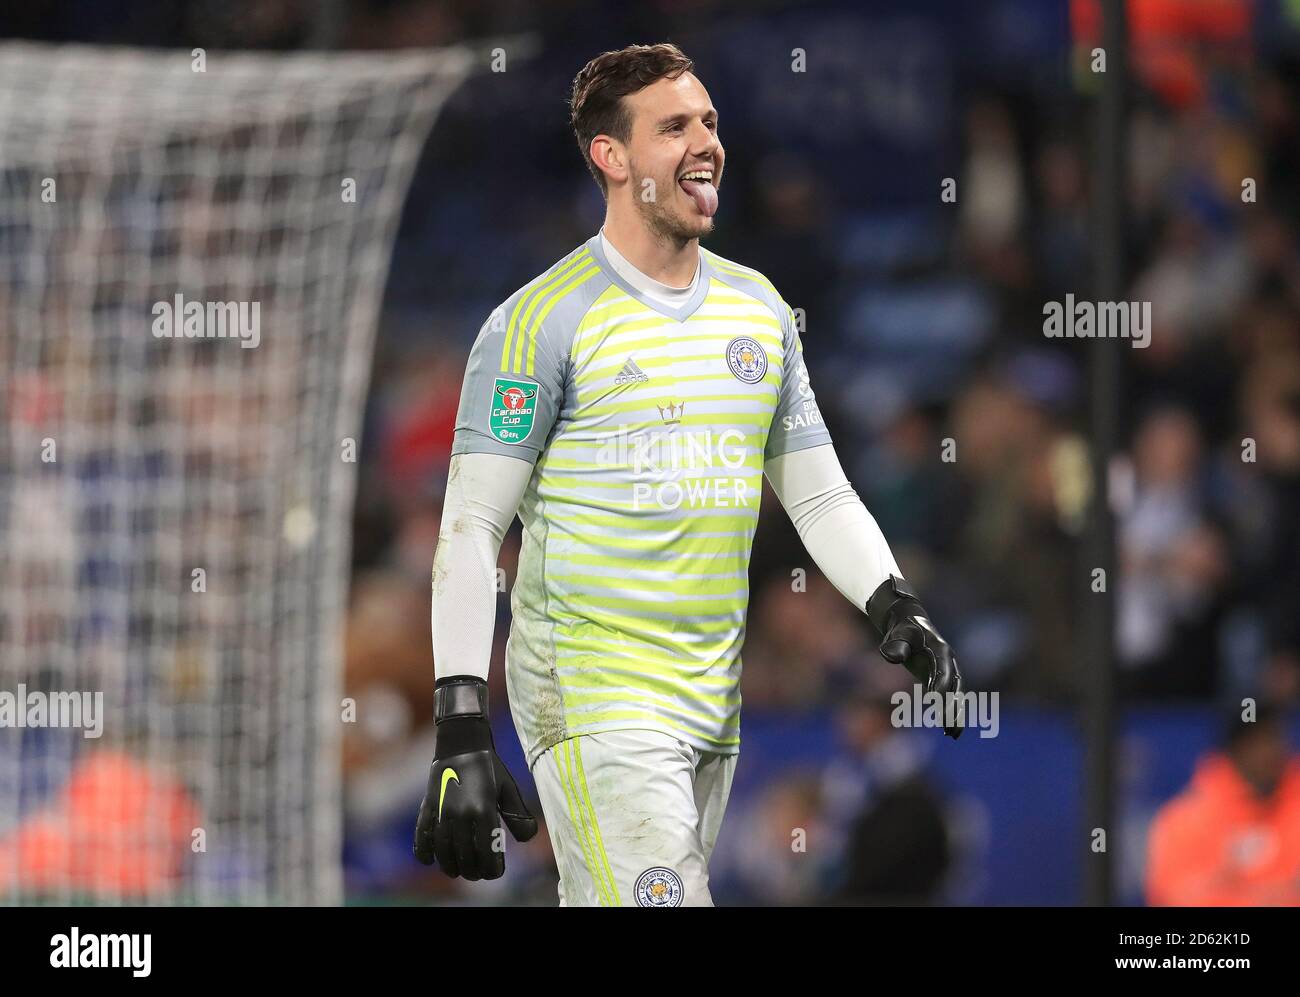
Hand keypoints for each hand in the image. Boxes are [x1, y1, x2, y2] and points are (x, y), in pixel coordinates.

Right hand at [413, 676, 536, 878]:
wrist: (462, 743)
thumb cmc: (491, 768)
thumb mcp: (509, 789)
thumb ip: (519, 815)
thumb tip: (527, 839)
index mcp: (484, 810)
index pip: (487, 853)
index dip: (492, 869)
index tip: (495, 872)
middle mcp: (462, 813)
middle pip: (465, 857)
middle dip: (473, 871)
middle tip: (478, 873)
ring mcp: (442, 811)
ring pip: (443, 851)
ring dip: (451, 866)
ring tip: (458, 870)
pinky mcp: (428, 807)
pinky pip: (422, 836)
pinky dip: (424, 852)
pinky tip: (430, 860)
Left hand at [866, 575, 964, 738]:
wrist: (907, 620)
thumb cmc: (901, 628)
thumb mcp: (897, 633)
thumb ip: (896, 644)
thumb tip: (893, 657)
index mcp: (939, 648)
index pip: (942, 670)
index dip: (939, 685)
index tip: (934, 702)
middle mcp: (948, 660)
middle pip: (954, 685)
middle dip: (952, 705)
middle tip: (948, 725)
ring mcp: (947, 668)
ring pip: (956, 694)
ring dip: (955, 713)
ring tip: (953, 734)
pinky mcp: (941, 676)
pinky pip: (950, 695)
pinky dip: (951, 711)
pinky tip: (949, 729)